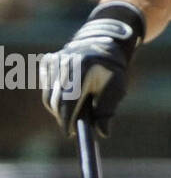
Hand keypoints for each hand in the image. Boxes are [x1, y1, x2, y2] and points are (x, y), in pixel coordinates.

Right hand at [40, 2, 144, 135]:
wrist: (103, 43)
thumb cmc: (112, 70)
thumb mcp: (117, 88)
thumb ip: (108, 111)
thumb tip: (103, 133)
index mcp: (83, 67)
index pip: (68, 99)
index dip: (66, 119)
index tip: (70, 134)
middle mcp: (65, 61)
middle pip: (55, 99)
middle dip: (62, 117)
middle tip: (72, 128)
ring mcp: (54, 59)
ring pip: (49, 95)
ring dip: (58, 108)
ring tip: (74, 111)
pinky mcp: (48, 61)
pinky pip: (47, 87)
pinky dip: (55, 96)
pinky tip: (69, 94)